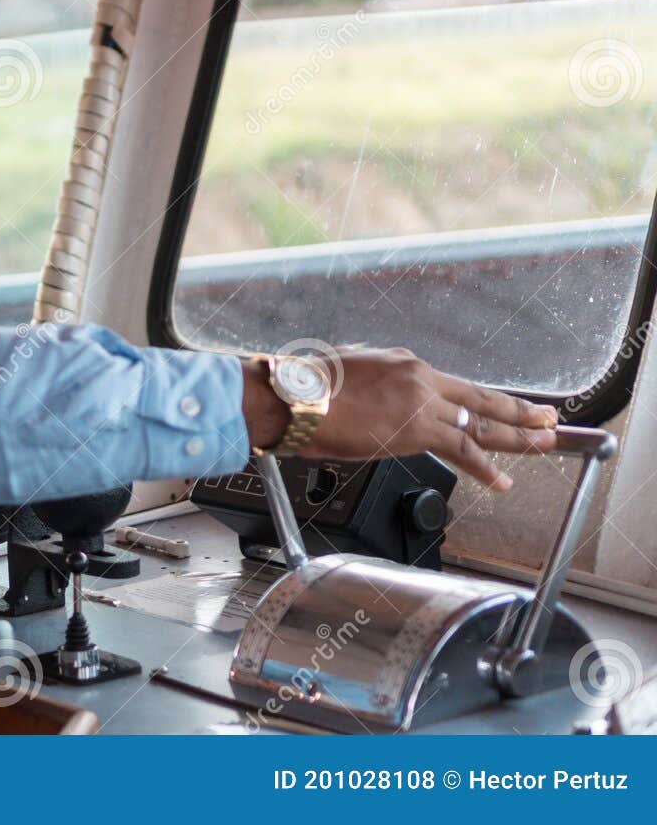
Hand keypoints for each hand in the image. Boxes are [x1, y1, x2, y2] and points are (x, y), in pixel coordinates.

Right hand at [243, 348, 556, 490]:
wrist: (295, 397)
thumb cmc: (309, 386)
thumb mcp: (351, 371)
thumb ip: (379, 384)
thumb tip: (384, 400)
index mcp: (404, 363)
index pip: (454, 386)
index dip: (483, 400)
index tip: (503, 406)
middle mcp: (420, 379)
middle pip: (481, 400)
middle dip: (518, 413)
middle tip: (548, 421)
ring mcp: (422, 405)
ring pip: (480, 425)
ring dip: (516, 438)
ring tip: (543, 446)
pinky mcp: (416, 432)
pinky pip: (462, 451)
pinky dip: (485, 467)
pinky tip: (500, 480)